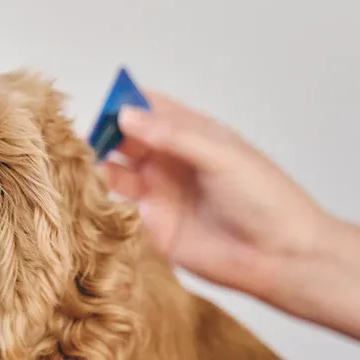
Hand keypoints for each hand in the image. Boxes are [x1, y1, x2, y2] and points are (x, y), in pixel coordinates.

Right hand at [102, 93, 326, 297]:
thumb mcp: (222, 156)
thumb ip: (174, 136)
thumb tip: (125, 116)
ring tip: (78, 164)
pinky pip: (118, 207)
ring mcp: (159, 192)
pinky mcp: (152, 225)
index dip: (123, 103)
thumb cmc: (265, 199)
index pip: (148, 107)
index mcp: (192, 134)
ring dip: (96, 164)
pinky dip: (100, 197)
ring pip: (116, 170)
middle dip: (102, 133)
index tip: (103, 108)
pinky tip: (89, 192)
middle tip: (80, 139)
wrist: (280, 257)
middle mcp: (170, 160)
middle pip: (124, 137)